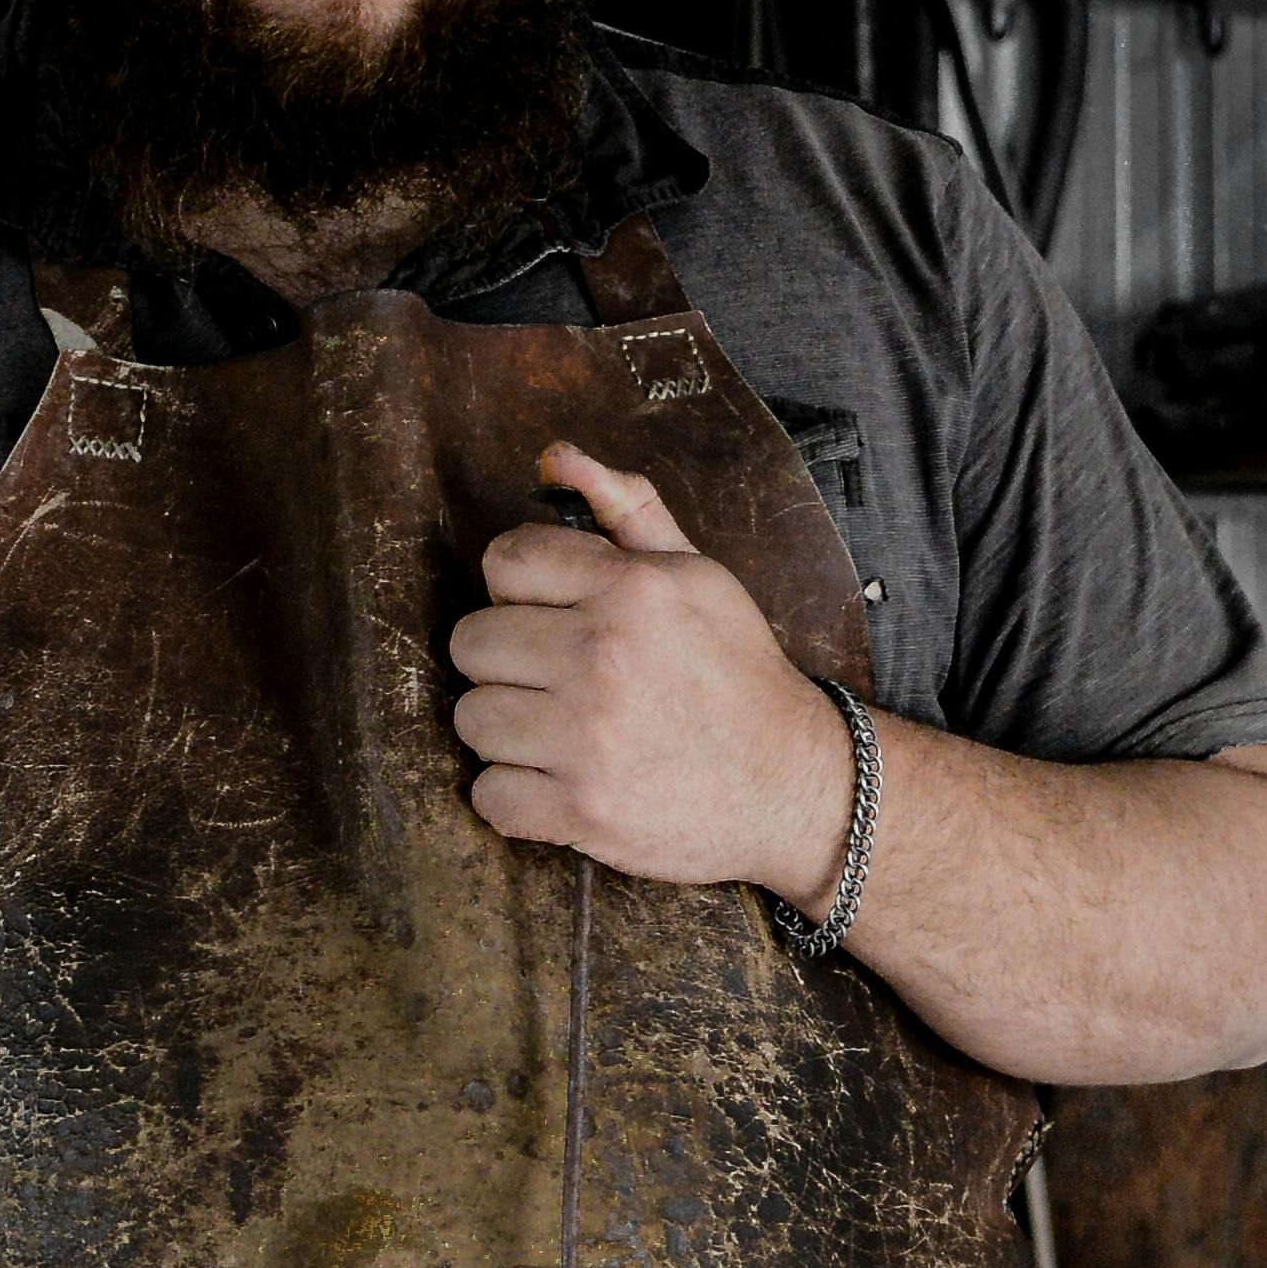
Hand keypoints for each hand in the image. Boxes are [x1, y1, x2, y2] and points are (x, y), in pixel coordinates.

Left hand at [448, 441, 857, 901]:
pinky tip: (560, 783)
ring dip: (508, 730)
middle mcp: (602, 657)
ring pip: (471, 718)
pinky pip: (488, 795)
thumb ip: (625, 508)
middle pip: (471, 642)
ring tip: (562, 733)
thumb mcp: (697, 574)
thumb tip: (554, 456)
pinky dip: (515, 796)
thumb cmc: (738, 673)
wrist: (795, 785)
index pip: (503, 562)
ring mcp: (587, 740)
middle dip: (507, 660)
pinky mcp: (580, 811)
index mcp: (630, 590)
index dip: (522, 591)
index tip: (554, 617)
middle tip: (556, 680)